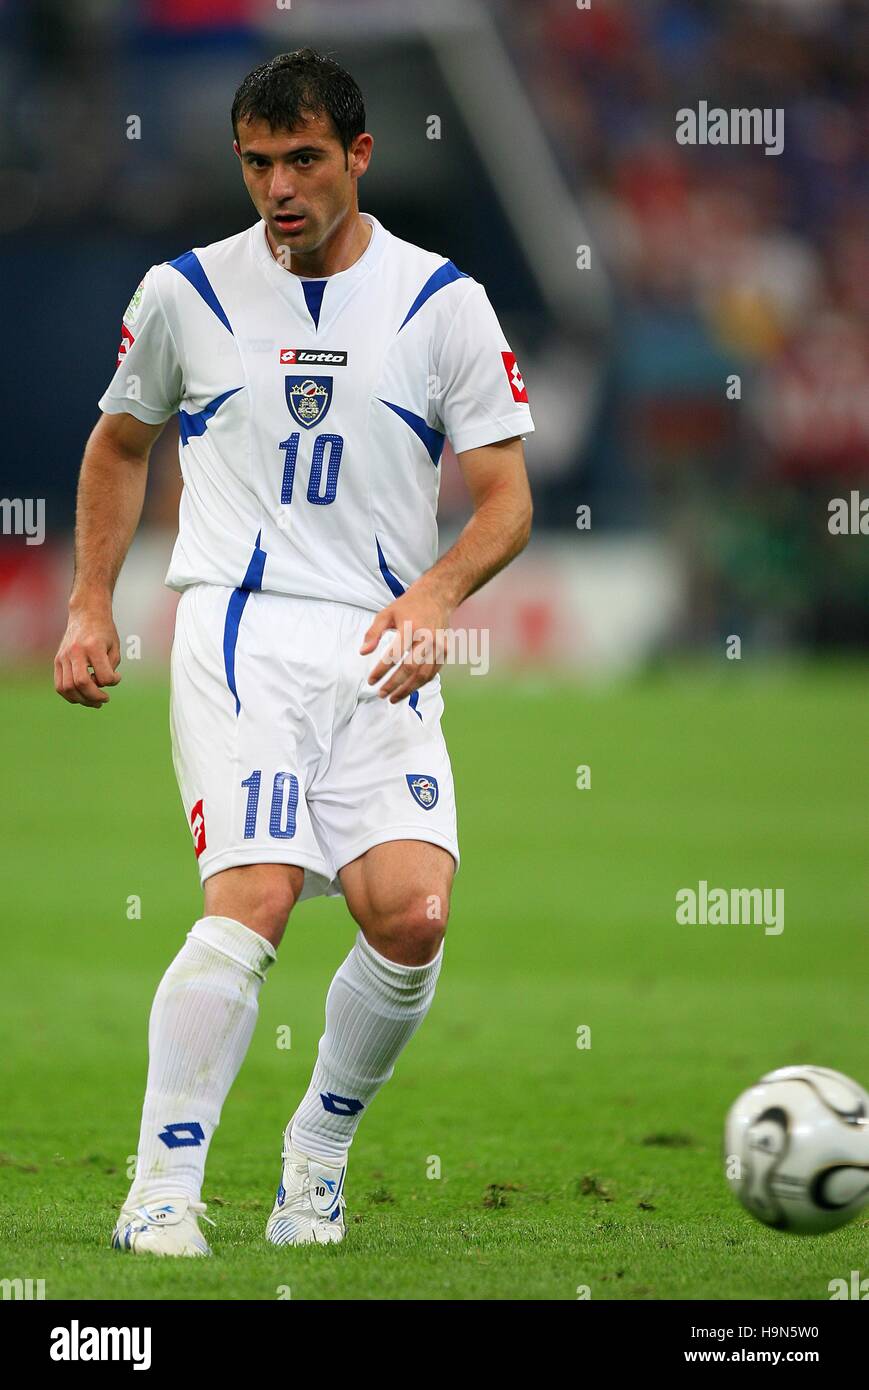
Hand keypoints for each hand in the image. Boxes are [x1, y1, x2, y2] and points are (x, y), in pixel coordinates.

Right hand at [54, 600, 121, 707]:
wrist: (86, 613)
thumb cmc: (104, 631)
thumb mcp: (115, 646)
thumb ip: (110, 668)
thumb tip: (99, 686)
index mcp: (94, 646)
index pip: (103, 676)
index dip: (112, 682)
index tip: (117, 677)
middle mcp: (76, 651)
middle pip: (81, 683)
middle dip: (95, 697)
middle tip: (105, 700)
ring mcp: (64, 656)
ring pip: (67, 687)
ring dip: (81, 700)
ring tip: (94, 702)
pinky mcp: (57, 660)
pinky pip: (59, 685)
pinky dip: (70, 695)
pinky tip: (81, 696)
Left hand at [360, 582, 451, 703]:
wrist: (436, 597)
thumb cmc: (408, 606)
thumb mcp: (386, 614)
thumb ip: (373, 633)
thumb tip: (363, 652)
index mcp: (411, 628)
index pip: (394, 655)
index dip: (381, 671)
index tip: (371, 680)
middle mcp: (427, 639)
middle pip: (410, 669)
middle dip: (394, 684)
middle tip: (381, 694)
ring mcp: (438, 646)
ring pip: (423, 675)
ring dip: (408, 689)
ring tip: (393, 698)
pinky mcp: (444, 652)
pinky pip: (432, 673)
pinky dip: (420, 684)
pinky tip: (408, 689)